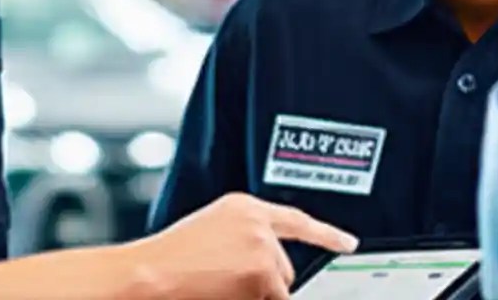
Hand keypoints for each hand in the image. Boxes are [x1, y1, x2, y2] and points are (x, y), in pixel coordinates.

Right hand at [125, 193, 357, 299]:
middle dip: (264, 283)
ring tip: (216, 285)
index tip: (348, 243)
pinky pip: (272, 299)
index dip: (325, 234)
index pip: (295, 219)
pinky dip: (252, 299)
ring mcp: (263, 247)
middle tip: (224, 282)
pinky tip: (222, 292)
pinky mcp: (263, 273)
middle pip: (284, 267)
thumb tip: (271, 264)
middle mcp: (258, 222)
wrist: (149, 273)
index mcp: (244, 206)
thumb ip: (245, 238)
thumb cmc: (169, 260)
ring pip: (277, 288)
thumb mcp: (211, 233)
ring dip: (256, 294)